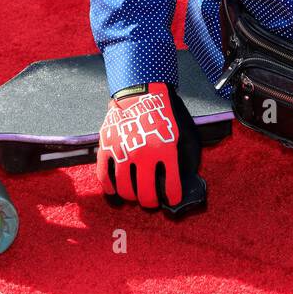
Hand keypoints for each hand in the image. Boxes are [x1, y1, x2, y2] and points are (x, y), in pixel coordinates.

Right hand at [96, 82, 205, 212]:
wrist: (140, 91)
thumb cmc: (164, 112)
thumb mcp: (184, 131)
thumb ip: (187, 156)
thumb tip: (188, 178)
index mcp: (165, 151)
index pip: (171, 186)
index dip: (173, 198)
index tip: (172, 200)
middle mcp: (143, 154)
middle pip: (146, 193)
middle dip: (151, 202)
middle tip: (152, 202)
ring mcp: (122, 152)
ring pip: (125, 189)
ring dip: (131, 197)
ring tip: (136, 196)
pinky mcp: (106, 147)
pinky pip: (104, 175)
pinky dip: (109, 187)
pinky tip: (115, 191)